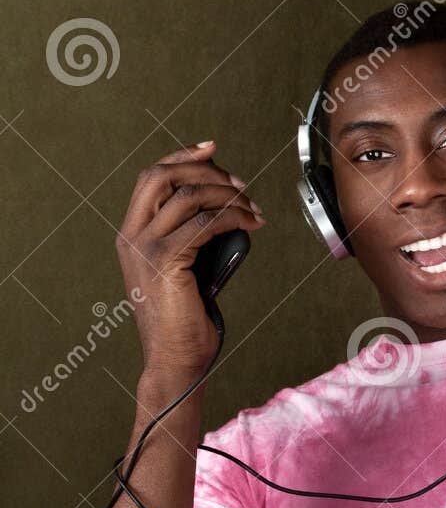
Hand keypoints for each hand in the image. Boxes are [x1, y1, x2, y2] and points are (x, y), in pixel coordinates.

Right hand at [115, 140, 264, 379]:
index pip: (150, 178)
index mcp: (131, 234)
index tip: (212, 148)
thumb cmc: (185, 318)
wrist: (176, 359)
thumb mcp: (184, 266)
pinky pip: (205, 223)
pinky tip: (251, 224)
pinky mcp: (166, 262)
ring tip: (253, 210)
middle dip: (206, 170)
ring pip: (188, 196)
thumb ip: (191, 235)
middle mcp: (131, 237)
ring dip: (228, 196)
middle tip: (240, 184)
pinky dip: (233, 217)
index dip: (181, 156)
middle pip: (163, 176)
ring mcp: (145, 249)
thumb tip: (227, 208)